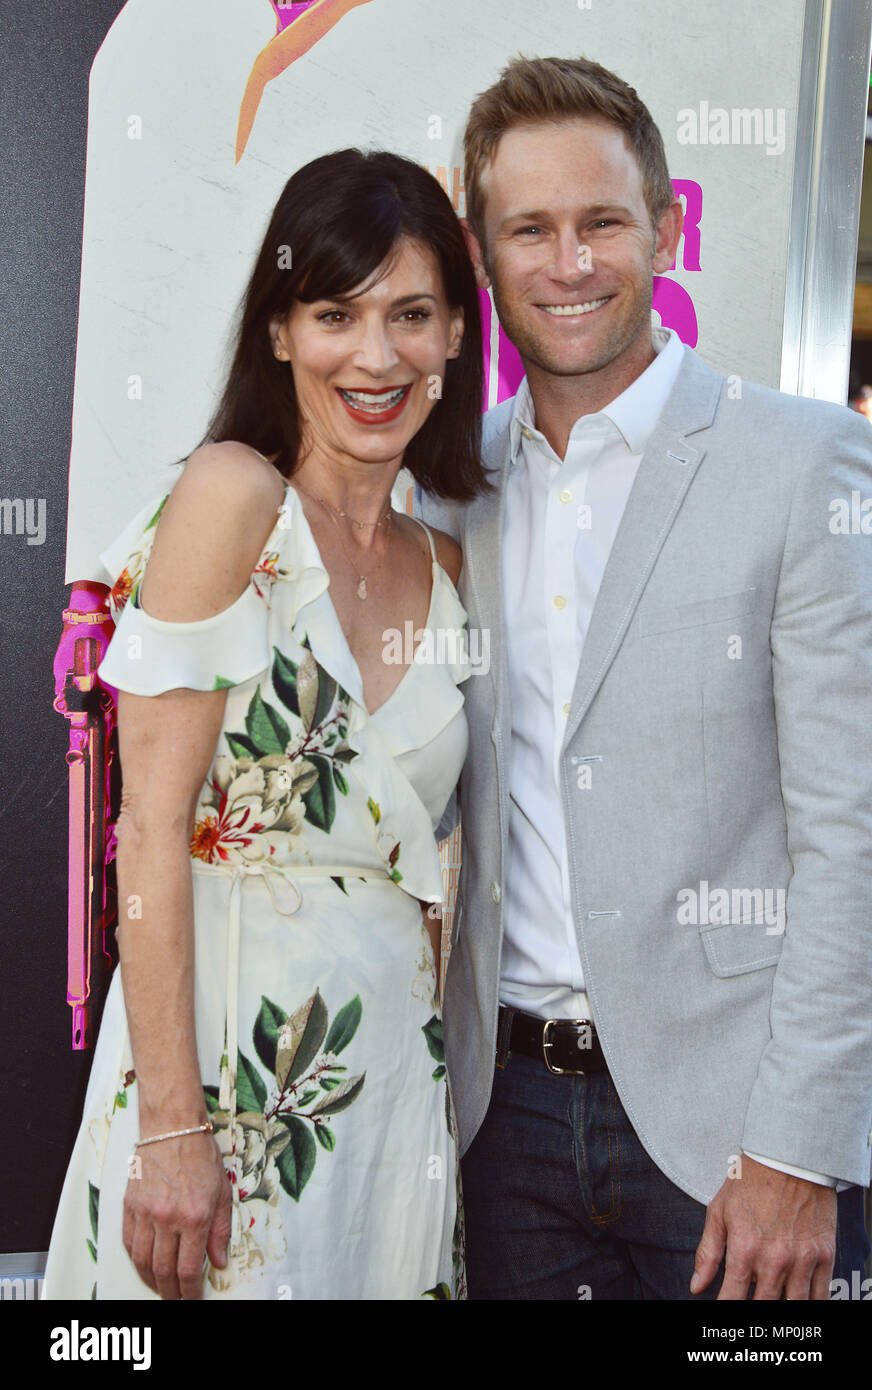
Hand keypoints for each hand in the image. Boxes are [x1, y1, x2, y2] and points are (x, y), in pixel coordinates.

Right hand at [122, 1131, 231, 1299]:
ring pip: (142, 1261)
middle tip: (176, 1299)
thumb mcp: (221, 1193)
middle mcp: (167, 1218)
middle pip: (163, 1271)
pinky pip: (128, 1242)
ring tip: (160, 1287)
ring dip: (151, 1280)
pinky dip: (135, 1259)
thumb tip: (218, 1261)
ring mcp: (145, 1213)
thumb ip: (220, 1232)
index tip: (193, 1298)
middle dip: (170, 1293)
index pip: (188, 1269)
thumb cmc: (199, 1156)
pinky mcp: (130, 1206)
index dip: (190, 1291)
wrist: (173, 1128)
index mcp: (194, 1217)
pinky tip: (144, 1264)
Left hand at [691, 1155, 836, 1299]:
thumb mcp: (719, 1211)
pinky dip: (810, 1304)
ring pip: (793, 1306)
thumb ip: (708, 1253)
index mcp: (744, 1250)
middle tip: (751, 1300)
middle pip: (763, 1307)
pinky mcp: (824, 1255)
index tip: (724, 1308)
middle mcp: (774, 1260)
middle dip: (754, 1310)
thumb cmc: (751, 1181)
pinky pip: (821, 1296)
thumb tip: (696, 1286)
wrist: (789, 1157)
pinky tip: (799, 1300)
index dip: (726, 1309)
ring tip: (773, 1299)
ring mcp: (802, 1260)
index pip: (732, 1299)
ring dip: (781, 1307)